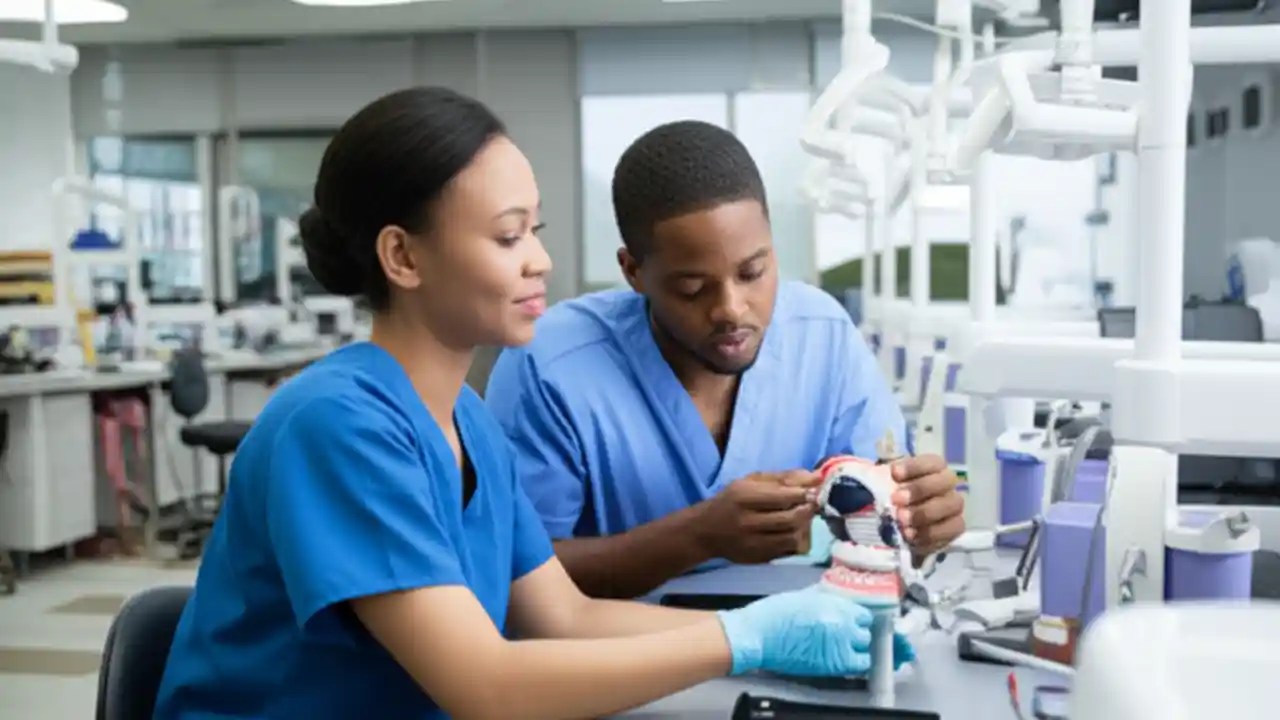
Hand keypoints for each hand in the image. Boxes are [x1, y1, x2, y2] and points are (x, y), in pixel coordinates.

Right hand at [697, 472, 820, 563]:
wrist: (705, 531)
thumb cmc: (732, 500)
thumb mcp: (751, 482)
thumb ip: (783, 478)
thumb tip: (816, 478)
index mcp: (743, 497)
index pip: (781, 497)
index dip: (804, 494)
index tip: (815, 491)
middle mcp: (747, 522)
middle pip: (790, 519)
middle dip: (808, 510)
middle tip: (813, 504)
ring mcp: (753, 544)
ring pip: (792, 538)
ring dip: (805, 527)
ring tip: (804, 518)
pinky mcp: (759, 559)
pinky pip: (789, 551)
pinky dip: (798, 541)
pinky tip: (794, 531)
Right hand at [716, 587, 915, 676]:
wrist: (759, 634)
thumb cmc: (775, 614)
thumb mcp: (804, 596)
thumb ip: (826, 596)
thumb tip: (839, 596)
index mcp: (836, 602)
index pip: (865, 612)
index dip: (863, 620)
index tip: (861, 624)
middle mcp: (843, 621)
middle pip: (867, 630)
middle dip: (861, 634)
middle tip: (852, 638)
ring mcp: (840, 643)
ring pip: (866, 648)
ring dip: (860, 649)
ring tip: (847, 649)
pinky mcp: (833, 663)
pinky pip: (858, 665)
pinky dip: (856, 664)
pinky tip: (845, 661)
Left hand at [889, 455, 965, 559]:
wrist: (892, 526)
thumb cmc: (889, 496)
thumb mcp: (881, 483)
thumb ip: (880, 477)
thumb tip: (874, 476)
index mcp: (932, 468)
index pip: (931, 461)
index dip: (914, 467)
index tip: (894, 473)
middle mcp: (947, 485)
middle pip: (945, 481)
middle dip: (919, 490)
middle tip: (896, 500)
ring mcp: (953, 507)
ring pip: (953, 505)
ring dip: (925, 513)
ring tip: (901, 520)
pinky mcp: (954, 528)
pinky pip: (952, 529)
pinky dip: (930, 533)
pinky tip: (910, 535)